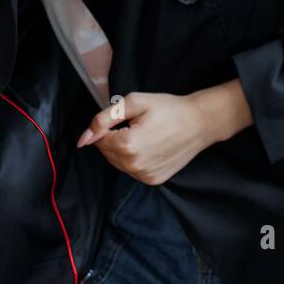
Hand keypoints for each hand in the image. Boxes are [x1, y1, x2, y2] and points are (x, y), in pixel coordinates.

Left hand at [76, 81, 253, 184]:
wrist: (200, 123)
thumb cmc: (169, 109)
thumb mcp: (135, 103)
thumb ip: (104, 118)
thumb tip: (84, 138)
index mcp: (127, 146)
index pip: (98, 139)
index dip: (108, 126)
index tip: (126, 118)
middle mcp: (134, 166)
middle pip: (107, 153)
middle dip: (114, 138)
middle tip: (137, 124)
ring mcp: (144, 176)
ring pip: (118, 163)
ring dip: (123, 150)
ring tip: (145, 135)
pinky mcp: (153, 180)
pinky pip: (132, 170)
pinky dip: (135, 159)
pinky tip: (150, 146)